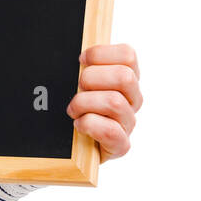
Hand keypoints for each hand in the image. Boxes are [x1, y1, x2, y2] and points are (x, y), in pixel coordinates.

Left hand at [67, 43, 141, 161]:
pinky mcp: (120, 145)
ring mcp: (128, 122)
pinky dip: (89, 125)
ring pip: (115, 102)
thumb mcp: (76, 81)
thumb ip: (82, 66)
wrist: (68, 147)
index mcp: (125, 79)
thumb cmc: (73, 107)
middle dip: (91, 79)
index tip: (80, 61)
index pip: (128, 55)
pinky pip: (111, 131)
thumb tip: (76, 54)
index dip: (100, 53)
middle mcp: (132, 99)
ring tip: (73, 110)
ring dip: (84, 103)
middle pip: (125, 76)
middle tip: (77, 88)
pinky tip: (78, 125)